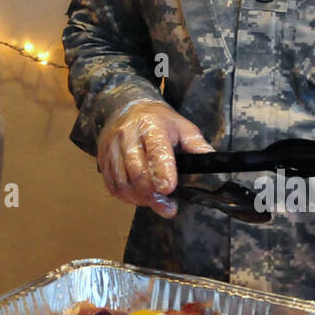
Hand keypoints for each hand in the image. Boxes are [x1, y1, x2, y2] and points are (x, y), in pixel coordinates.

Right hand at [97, 101, 213, 218]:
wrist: (127, 107)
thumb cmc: (160, 121)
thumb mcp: (183, 127)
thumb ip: (197, 145)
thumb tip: (212, 162)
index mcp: (151, 125)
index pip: (155, 150)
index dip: (162, 171)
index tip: (169, 189)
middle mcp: (128, 134)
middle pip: (137, 172)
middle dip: (152, 195)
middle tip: (167, 207)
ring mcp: (112, 146)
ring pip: (122, 182)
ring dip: (139, 199)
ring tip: (154, 203)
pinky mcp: (102, 157)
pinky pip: (111, 185)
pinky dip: (125, 197)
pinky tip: (138, 198)